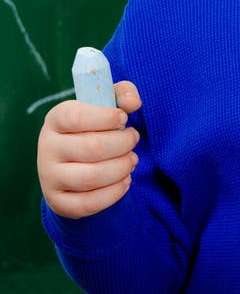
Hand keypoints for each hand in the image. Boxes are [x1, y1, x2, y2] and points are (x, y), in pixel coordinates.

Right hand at [37, 81, 141, 218]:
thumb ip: (123, 94)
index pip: (78, 117)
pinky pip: (88, 203)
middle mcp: (47, 147)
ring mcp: (49, 176)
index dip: (106, 118)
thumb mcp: (105, 104)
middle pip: (91, 148)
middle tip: (134, 140)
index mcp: (56, 118)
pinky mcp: (57, 201)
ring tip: (132, 159)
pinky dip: (113, 193)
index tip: (124, 119)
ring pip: (91, 177)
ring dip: (121, 168)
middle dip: (122, 144)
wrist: (71, 160)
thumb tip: (134, 103)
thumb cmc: (94, 125)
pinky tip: (126, 180)